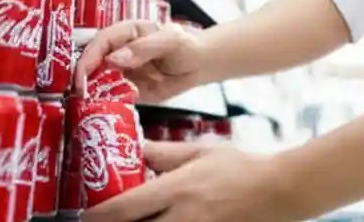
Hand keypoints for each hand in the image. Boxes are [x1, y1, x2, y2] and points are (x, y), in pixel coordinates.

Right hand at [73, 20, 205, 103]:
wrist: (199, 64)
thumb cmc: (187, 46)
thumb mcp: (171, 42)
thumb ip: (144, 48)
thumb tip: (113, 59)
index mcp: (127, 32)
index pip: (100, 43)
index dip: (88, 59)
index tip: (82, 78)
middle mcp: (119, 50)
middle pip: (92, 62)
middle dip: (81, 78)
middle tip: (79, 96)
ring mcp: (120, 71)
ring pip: (96, 81)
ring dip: (89, 93)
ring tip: (84, 107)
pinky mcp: (126, 89)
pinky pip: (110, 96)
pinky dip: (103, 105)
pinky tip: (100, 113)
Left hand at [81, 140, 296, 221]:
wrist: (279, 190)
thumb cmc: (241, 167)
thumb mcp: (200, 152)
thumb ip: (165, 153)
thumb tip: (137, 149)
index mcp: (176, 189)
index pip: (123, 209)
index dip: (97, 216)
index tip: (84, 215)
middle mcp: (182, 217)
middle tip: (103, 221)